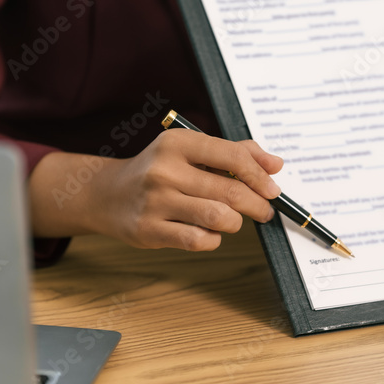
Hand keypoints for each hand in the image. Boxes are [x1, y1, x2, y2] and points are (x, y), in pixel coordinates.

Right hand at [29, 131, 283, 251]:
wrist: (108, 194)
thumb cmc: (160, 170)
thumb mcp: (191, 150)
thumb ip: (234, 152)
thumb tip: (275, 164)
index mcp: (178, 143)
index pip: (232, 156)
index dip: (259, 175)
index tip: (273, 189)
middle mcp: (165, 170)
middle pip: (230, 191)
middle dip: (257, 204)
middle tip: (264, 210)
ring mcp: (155, 201)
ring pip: (218, 218)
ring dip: (235, 223)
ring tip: (233, 221)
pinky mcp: (149, 230)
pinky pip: (200, 240)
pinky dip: (214, 239)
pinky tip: (209, 232)